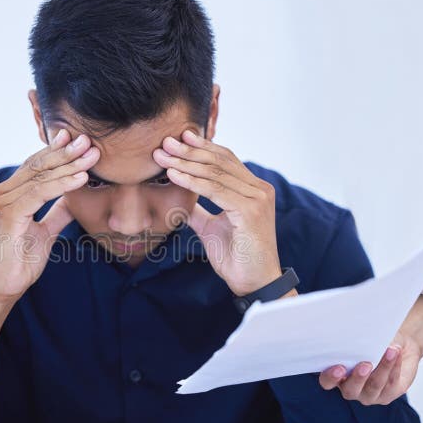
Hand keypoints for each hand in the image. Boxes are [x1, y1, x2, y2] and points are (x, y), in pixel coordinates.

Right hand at [0, 129, 98, 349]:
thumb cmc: (16, 264)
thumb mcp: (44, 234)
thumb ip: (55, 214)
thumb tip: (73, 199)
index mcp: (6, 196)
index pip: (33, 168)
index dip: (56, 153)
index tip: (77, 141)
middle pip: (36, 166)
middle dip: (65, 152)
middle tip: (89, 140)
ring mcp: (0, 203)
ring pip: (39, 177)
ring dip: (69, 165)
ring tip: (91, 156)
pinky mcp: (6, 216)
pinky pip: (39, 194)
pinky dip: (62, 184)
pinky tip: (81, 179)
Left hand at [153, 130, 286, 295]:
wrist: (254, 283)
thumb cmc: (237, 257)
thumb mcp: (210, 228)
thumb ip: (199, 210)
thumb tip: (180, 197)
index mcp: (253, 189)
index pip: (225, 160)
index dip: (201, 147)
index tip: (178, 139)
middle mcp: (259, 189)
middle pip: (219, 161)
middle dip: (189, 151)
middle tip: (164, 142)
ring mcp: (257, 198)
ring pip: (215, 173)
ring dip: (185, 163)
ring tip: (163, 156)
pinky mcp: (250, 210)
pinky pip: (215, 190)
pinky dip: (192, 181)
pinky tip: (173, 175)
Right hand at [318, 294, 422, 404]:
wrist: (398, 346)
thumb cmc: (372, 340)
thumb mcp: (360, 336)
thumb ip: (351, 336)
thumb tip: (347, 323)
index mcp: (336, 375)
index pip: (327, 381)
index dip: (330, 377)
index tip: (339, 366)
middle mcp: (350, 388)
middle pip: (350, 390)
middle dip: (358, 378)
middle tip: (365, 364)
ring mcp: (369, 394)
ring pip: (373, 387)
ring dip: (382, 368)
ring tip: (390, 350)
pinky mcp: (387, 395)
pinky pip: (390, 384)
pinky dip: (393, 367)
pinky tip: (395, 353)